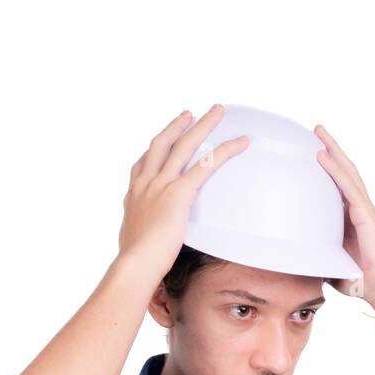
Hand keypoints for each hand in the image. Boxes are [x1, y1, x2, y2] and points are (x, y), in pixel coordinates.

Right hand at [117, 105, 249, 276]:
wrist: (135, 263)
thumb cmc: (136, 261)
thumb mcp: (133, 242)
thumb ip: (140, 235)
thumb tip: (143, 245)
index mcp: (134, 195)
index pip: (142, 164)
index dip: (154, 150)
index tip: (162, 139)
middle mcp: (145, 183)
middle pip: (162, 143)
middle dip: (177, 126)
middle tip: (190, 114)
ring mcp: (161, 185)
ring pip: (184, 144)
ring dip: (203, 125)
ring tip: (217, 111)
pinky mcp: (179, 193)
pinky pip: (207, 165)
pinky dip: (226, 150)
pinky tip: (241, 142)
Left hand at [314, 124, 374, 310]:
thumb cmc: (359, 280)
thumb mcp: (327, 264)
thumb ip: (313, 255)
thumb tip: (289, 258)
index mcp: (348, 218)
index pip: (335, 186)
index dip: (324, 168)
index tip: (309, 152)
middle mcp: (357, 209)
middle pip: (343, 171)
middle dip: (329, 149)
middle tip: (314, 130)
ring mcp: (363, 210)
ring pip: (347, 173)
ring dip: (333, 151)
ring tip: (319, 132)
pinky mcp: (366, 216)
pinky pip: (348, 189)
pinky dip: (335, 172)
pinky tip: (324, 157)